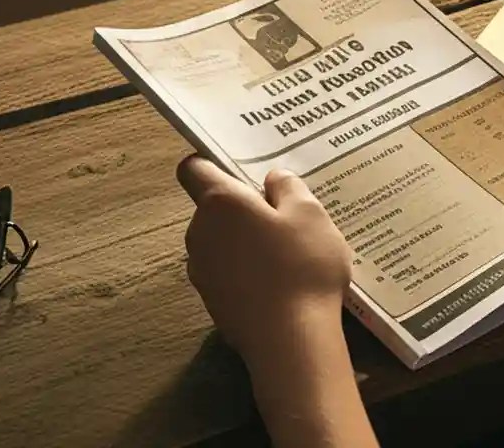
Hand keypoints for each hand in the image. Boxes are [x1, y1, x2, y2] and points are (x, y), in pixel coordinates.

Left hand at [176, 156, 351, 364]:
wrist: (290, 342)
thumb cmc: (301, 267)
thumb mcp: (310, 214)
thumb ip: (289, 187)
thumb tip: (272, 180)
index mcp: (219, 202)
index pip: (193, 168)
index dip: (212, 163)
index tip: (243, 171)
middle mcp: (199, 233)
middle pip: (213, 208)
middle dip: (242, 208)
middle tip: (283, 216)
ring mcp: (201, 272)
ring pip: (221, 243)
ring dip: (245, 242)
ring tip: (287, 254)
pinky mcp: (212, 303)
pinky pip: (227, 273)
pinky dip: (247, 272)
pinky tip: (280, 284)